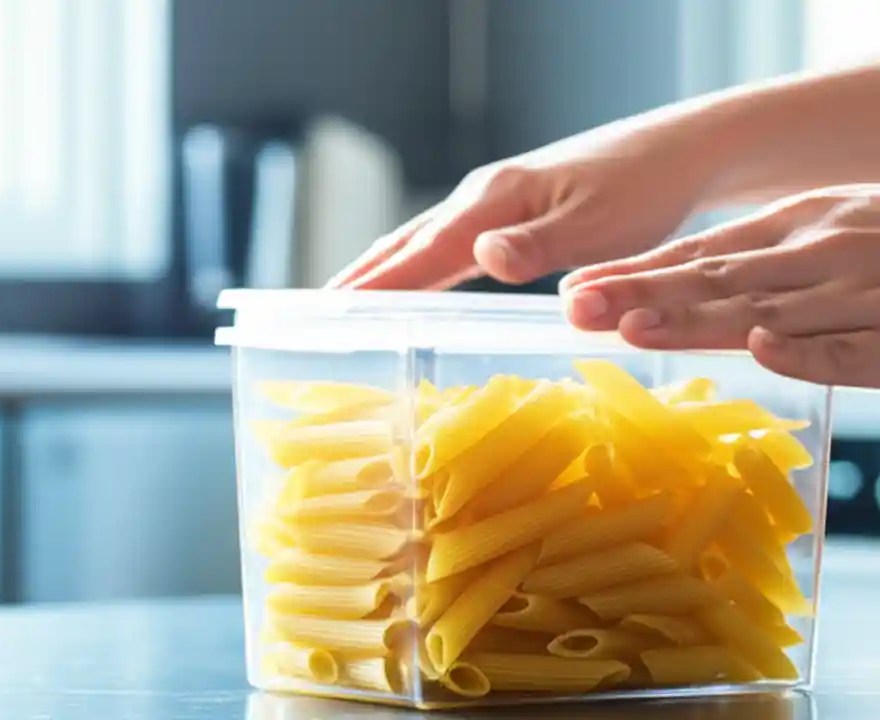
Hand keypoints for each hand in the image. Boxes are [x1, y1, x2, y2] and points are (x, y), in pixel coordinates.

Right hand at [327, 121, 711, 288]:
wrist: (679, 154)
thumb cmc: (644, 190)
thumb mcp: (597, 226)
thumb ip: (536, 246)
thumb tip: (479, 256)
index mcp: (493, 201)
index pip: (419, 252)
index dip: (374, 286)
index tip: (330, 313)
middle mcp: (482, 198)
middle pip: (404, 242)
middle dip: (359, 278)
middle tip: (314, 315)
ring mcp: (493, 202)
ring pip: (419, 240)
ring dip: (379, 270)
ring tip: (344, 302)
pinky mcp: (509, 211)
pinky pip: (445, 244)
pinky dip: (414, 265)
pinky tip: (409, 282)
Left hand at [562, 185, 879, 387]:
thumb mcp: (825, 230)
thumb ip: (760, 259)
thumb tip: (682, 286)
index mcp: (800, 223)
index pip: (700, 252)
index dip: (636, 270)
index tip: (575, 287)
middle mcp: (823, 250)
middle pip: (717, 278)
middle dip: (641, 293)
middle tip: (576, 308)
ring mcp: (865, 291)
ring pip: (770, 311)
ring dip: (700, 319)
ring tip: (634, 326)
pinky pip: (852, 348)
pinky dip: (811, 348)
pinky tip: (765, 348)